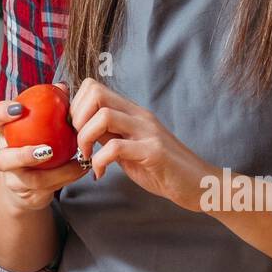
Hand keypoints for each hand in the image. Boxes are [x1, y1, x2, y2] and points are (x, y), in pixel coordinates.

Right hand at [0, 93, 88, 213]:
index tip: (18, 109)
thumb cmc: (34, 144)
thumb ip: (49, 105)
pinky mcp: (28, 194)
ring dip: (54, 171)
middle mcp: (3, 158)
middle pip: (0, 160)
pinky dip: (68, 176)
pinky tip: (83, 166)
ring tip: (76, 160)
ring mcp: (13, 179)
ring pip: (28, 179)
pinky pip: (48, 187)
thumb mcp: (39, 124)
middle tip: (46, 150)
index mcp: (3, 134)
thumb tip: (61, 87)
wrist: (27, 185)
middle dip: (21, 156)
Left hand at [69, 78, 215, 211]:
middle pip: (95, 93)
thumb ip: (108, 135)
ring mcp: (147, 131)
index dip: (75, 107)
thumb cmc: (161, 168)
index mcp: (131, 112)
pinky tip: (101, 173)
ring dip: (85, 138)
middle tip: (79, 143)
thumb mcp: (128, 147)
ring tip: (87, 157)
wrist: (198, 183)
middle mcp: (138, 116)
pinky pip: (116, 147)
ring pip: (103, 116)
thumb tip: (81, 129)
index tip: (74, 131)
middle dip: (76, 118)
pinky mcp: (153, 151)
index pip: (94, 87)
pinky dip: (100, 162)